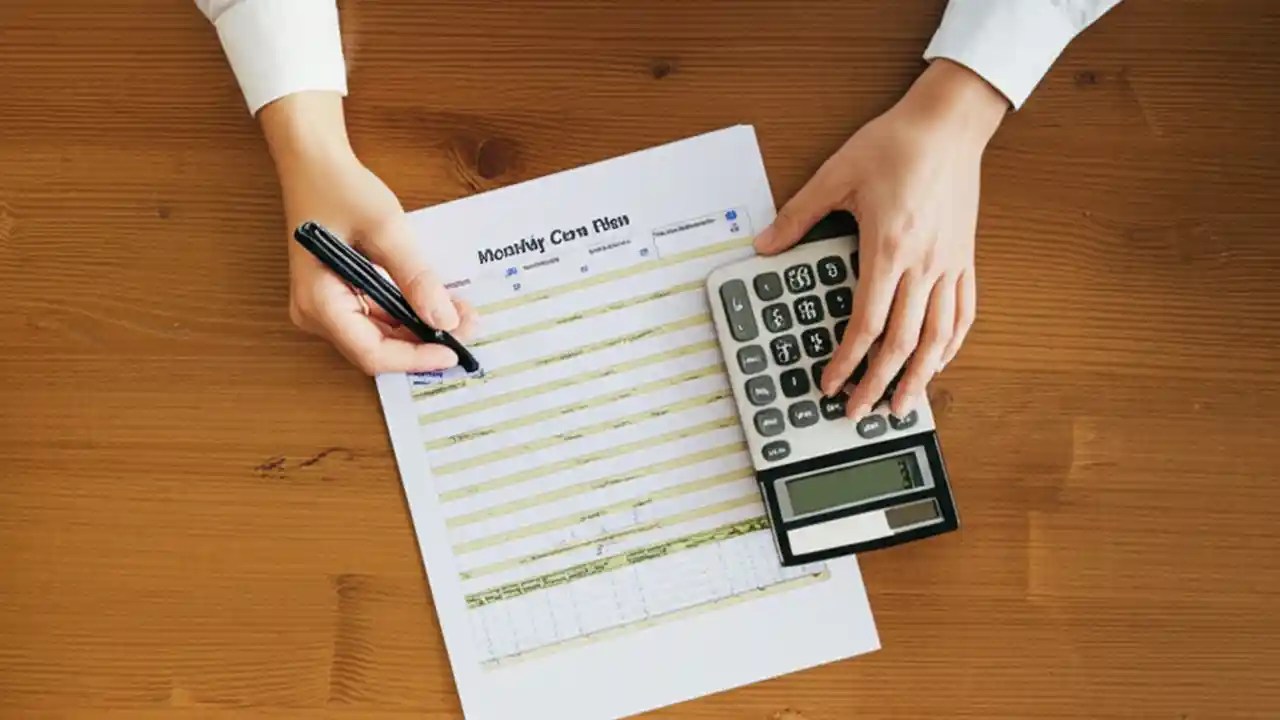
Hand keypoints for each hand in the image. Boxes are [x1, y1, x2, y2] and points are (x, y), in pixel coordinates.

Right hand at [260, 92, 474, 374]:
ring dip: (420, 330)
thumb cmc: (340, 189)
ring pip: (379, 338)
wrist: (315, 164)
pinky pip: (376, 320)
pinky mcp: (338, 299)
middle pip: (376, 350)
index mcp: (318, 301)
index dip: (416, 358)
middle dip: (424, 344)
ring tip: (460, 314)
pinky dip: (407, 315)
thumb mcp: (386, 229)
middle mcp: (315, 313)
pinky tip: (436, 304)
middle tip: (467, 327)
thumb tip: (445, 319)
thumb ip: (415, 277)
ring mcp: (324, 308)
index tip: (453, 350)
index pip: (371, 353)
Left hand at [753, 59, 1005, 418]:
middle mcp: (924, 263)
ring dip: (920, 377)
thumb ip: (798, 215)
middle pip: (903, 342)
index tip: (831, 384)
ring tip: (903, 405)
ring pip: (939, 337)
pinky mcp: (966, 258)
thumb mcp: (836, 174)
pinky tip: (939, 363)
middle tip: (859, 412)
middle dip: (878, 383)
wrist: (949, 122)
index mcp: (889, 247)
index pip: (866, 323)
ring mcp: (950, 264)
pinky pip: (964, 313)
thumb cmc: (896, 143)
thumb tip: (764, 245)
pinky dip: (951, 345)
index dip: (847, 361)